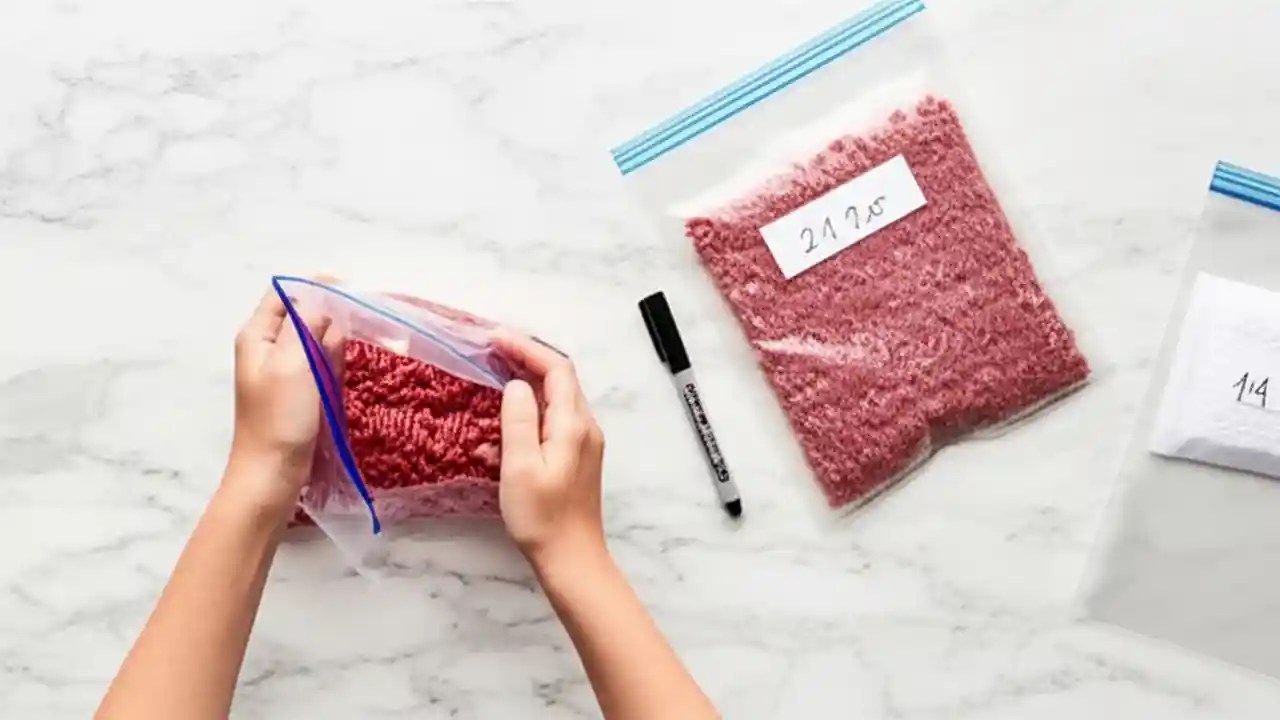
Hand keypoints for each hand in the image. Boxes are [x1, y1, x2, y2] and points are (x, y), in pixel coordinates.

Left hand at [225, 284, 338, 518]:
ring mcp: (286, 370)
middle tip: (336, 347)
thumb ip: (307, 324)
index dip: (314, 286)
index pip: (285, 293)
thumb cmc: (279, 418)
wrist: (272, 474)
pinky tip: (334, 388)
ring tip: (330, 376)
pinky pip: (323, 367)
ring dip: (332, 351)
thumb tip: (322, 299)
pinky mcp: (301, 391)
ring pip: (318, 342)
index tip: (348, 290)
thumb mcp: (293, 362)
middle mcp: (269, 347)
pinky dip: (333, 371)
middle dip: (328, 324)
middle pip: (306, 315)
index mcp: (257, 335)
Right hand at [497, 334, 606, 572]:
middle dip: (528, 357)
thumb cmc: (542, 517)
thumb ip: (519, 420)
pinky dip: (535, 402)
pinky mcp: (578, 457)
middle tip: (493, 349)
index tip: (495, 339)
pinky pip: (557, 416)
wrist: (572, 558)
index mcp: (573, 424)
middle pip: (561, 377)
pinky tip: (511, 411)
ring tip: (497, 371)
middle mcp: (586, 427)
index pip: (556, 368)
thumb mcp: (521, 466)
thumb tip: (516, 385)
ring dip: (531, 378)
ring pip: (559, 396)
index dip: (526, 347)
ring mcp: (585, 442)